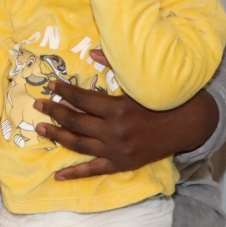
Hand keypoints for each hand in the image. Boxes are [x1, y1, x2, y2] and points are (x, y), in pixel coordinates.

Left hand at [36, 78, 219, 179]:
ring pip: (79, 145)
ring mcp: (116, 151)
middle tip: (38, 105)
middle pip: (75, 122)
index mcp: (118, 109)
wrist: (187, 126)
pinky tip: (58, 175)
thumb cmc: (162, 100)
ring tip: (40, 129)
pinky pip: (93, 171)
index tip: (51, 85)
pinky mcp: (121, 164)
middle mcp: (114, 132)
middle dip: (54, 112)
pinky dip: (75, 173)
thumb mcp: (140, 82)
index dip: (64, 92)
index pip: (82, 99)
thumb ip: (114, 66)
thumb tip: (91, 51)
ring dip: (57, 136)